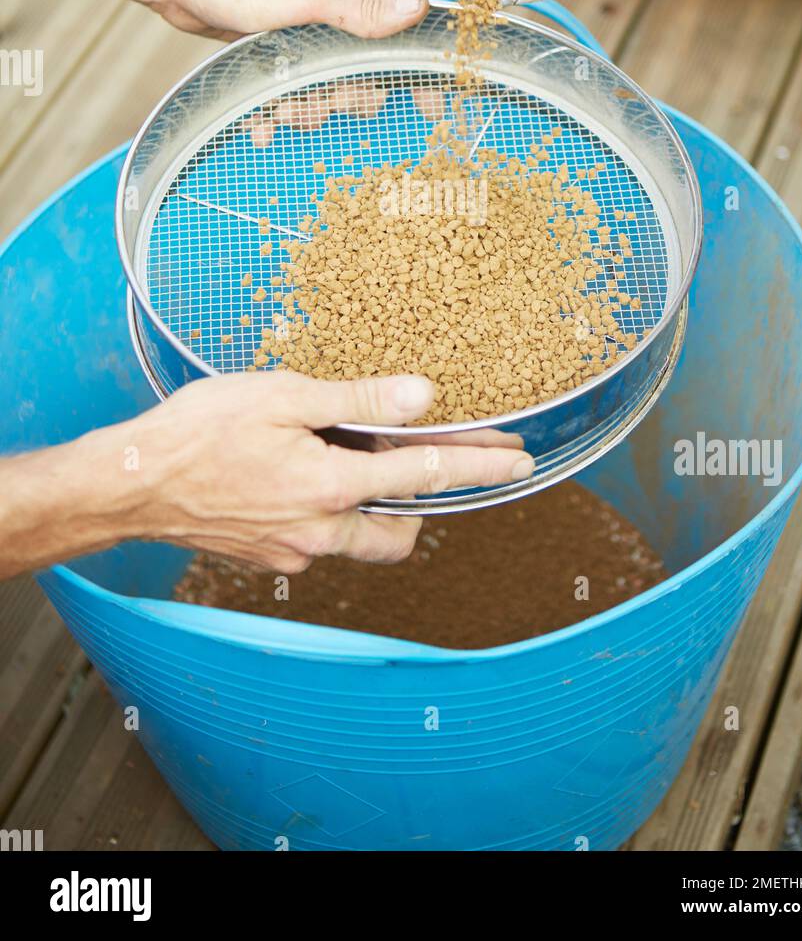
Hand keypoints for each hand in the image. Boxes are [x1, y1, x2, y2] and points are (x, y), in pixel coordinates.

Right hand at [128, 371, 529, 571]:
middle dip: (423, 505)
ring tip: (349, 460)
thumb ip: (359, 400)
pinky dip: (328, 511)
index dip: (479, 465)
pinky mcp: (268, 559)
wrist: (129, 484)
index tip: (519, 461)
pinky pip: (319, 541)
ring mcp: (294, 553)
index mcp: (332, 486)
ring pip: (359, 539)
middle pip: (400, 530)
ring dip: (370, 508)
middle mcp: (321, 531)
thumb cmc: (198, 432)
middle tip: (425, 464)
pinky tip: (299, 474)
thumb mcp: (282, 395)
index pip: (426, 476)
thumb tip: (423, 398)